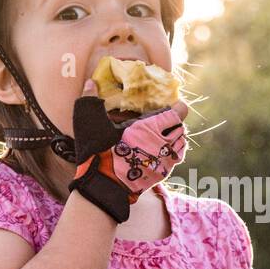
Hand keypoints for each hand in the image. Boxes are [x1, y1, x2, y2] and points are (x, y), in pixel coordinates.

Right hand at [68, 79, 188, 219]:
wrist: (102, 186)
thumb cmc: (97, 152)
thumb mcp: (88, 121)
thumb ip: (90, 99)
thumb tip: (91, 82)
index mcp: (149, 126)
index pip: (177, 113)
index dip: (179, 107)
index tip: (176, 104)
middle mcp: (161, 143)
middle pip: (181, 128)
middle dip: (176, 122)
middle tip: (168, 118)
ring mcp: (163, 160)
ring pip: (180, 144)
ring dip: (176, 137)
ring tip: (165, 134)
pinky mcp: (161, 174)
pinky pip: (175, 160)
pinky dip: (173, 152)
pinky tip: (161, 150)